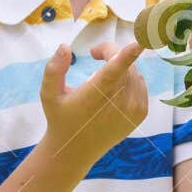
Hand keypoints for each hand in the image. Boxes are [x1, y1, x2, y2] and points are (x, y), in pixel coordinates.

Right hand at [37, 40, 147, 159]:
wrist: (77, 150)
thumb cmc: (61, 118)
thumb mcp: (49, 94)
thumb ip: (54, 70)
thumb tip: (65, 46)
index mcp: (95, 96)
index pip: (113, 72)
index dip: (126, 55)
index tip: (139, 42)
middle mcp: (118, 103)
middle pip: (123, 64)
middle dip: (110, 53)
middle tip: (94, 55)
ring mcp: (133, 109)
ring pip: (133, 72)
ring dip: (121, 66)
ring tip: (102, 76)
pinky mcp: (141, 113)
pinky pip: (140, 84)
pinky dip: (130, 78)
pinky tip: (114, 88)